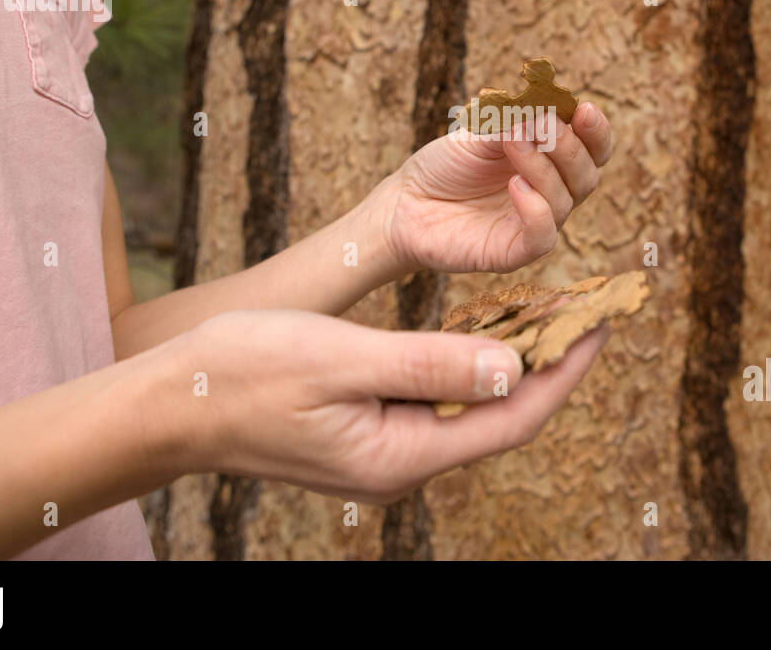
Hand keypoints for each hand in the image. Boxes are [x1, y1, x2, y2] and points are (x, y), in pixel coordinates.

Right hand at [167, 309, 612, 502]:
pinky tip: (478, 329)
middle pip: (498, 417)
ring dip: (507, 361)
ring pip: (468, 407)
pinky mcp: (367, 433)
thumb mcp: (342, 358)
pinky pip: (435, 401)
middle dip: (546, 363)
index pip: (510, 419)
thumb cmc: (246, 374)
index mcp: (400, 455)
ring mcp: (383, 452)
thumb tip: (512, 370)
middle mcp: (401, 464)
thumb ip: (429, 364)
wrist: (172, 404)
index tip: (598, 321)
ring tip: (543, 310)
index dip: (562, 371)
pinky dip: (464, 364)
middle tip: (581, 306)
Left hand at [381, 101, 612, 273]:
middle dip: (568, 146)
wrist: (405, 203)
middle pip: (587, 176)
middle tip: (541, 123)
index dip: (595, 132)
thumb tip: (543, 110)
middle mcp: (550, 195)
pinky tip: (516, 185)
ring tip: (513, 141)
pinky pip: (542, 237)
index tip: (583, 109)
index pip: (592, 151)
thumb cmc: (445, 166)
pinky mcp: (513, 252)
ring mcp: (534, 225)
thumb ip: (512, 123)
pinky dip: (536, 210)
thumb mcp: (478, 133)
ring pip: (565, 201)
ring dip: (543, 167)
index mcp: (549, 162)